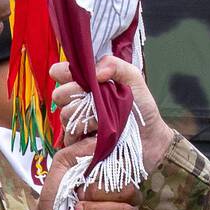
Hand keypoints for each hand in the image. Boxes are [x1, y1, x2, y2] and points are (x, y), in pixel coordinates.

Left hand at [9, 137, 139, 209]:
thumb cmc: (56, 198)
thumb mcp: (61, 167)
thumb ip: (78, 152)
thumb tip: (100, 140)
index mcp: (114, 179)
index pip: (127, 171)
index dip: (105, 178)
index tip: (81, 185)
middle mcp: (125, 198)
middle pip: (130, 191)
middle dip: (100, 196)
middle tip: (78, 200)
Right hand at [50, 55, 175, 173]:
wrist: (151, 137)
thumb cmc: (141, 107)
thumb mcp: (133, 78)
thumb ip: (115, 65)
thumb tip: (95, 73)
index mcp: (87, 84)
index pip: (61, 73)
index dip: (63, 73)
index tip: (77, 79)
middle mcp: (78, 102)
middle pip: (58, 95)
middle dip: (73, 95)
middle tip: (93, 100)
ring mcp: (78, 123)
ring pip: (65, 116)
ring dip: (84, 117)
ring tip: (103, 121)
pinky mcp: (79, 144)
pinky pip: (70, 138)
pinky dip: (85, 136)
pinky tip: (99, 136)